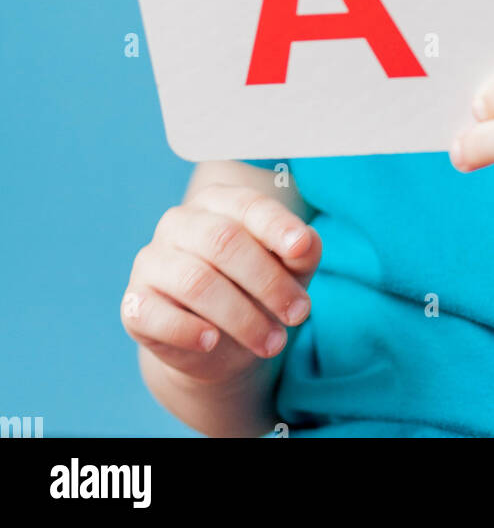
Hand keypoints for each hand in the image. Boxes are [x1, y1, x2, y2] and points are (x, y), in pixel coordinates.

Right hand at [121, 183, 320, 382]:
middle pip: (223, 241)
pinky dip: (188, 330)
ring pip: (196, 281)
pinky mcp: (134, 303)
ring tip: (272, 343)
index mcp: (217, 202)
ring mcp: (152, 261)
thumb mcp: (289, 269)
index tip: (301, 248)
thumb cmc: (258, 291)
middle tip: (298, 314)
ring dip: (242, 317)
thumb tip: (304, 243)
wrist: (218, 345)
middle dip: (268, 281)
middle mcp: (179, 223)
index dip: (275, 225)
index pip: (246, 204)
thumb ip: (301, 250)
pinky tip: (213, 341)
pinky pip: (156, 314)